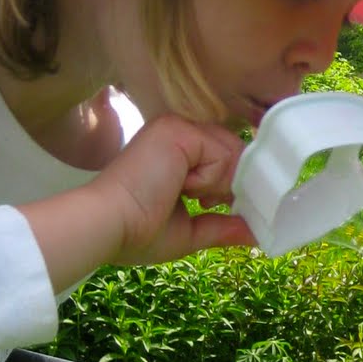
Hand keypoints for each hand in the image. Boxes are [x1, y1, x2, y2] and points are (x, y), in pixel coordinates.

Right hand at [89, 114, 253, 266]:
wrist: (107, 226)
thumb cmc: (136, 232)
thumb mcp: (190, 231)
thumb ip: (223, 227)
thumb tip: (255, 235)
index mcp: (175, 150)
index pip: (224, 156)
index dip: (232, 183)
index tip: (218, 205)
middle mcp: (176, 132)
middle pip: (235, 151)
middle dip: (232, 185)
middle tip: (204, 203)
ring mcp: (176, 127)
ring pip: (233, 152)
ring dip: (218, 184)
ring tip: (186, 194)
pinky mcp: (177, 130)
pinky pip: (222, 154)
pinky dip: (210, 179)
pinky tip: (181, 186)